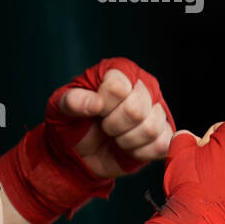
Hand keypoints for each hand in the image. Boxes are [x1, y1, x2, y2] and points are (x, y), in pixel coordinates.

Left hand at [54, 65, 174, 179]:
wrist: (81, 152)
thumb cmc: (72, 123)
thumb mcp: (60, 108)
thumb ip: (73, 101)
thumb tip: (95, 103)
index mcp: (118, 71)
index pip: (118, 87)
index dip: (103, 105)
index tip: (94, 111)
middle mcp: (142, 85)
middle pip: (136, 109)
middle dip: (114, 125)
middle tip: (104, 126)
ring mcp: (156, 110)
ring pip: (150, 129)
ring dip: (126, 140)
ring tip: (115, 137)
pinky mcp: (164, 134)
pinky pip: (161, 146)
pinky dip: (139, 153)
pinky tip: (128, 148)